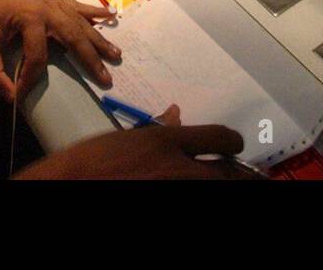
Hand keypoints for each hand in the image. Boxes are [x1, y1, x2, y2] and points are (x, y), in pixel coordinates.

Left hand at [0, 0, 117, 100]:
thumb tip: (10, 96)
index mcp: (29, 19)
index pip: (37, 56)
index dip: (30, 76)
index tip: (22, 91)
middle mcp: (47, 9)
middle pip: (73, 37)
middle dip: (90, 59)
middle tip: (106, 77)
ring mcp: (54, 2)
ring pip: (81, 23)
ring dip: (99, 39)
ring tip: (116, 54)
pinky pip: (79, 5)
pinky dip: (96, 10)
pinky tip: (111, 15)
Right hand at [14, 105, 254, 178]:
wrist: (71, 185)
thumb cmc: (92, 162)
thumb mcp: (126, 138)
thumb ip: (157, 130)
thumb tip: (176, 117)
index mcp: (167, 143)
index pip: (220, 138)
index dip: (233, 142)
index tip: (235, 146)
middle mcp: (179, 169)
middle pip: (230, 173)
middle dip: (242, 175)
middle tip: (251, 177)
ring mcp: (175, 190)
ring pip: (216, 187)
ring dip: (223, 183)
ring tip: (228, 181)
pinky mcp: (170, 206)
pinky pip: (197, 196)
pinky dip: (199, 192)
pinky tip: (197, 190)